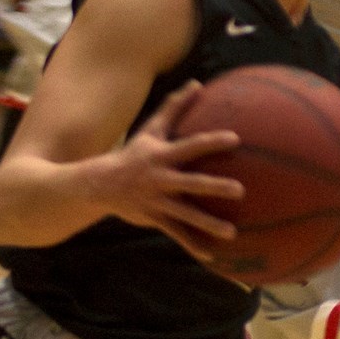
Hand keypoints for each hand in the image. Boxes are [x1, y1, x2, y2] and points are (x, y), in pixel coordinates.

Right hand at [98, 81, 242, 259]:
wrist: (99, 184)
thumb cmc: (132, 153)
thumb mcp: (150, 129)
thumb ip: (174, 107)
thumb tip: (197, 83)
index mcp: (162, 156)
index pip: (190, 146)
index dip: (211, 142)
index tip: (235, 139)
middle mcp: (161, 179)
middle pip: (192, 183)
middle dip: (215, 187)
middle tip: (240, 190)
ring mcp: (157, 202)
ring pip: (186, 215)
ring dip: (208, 224)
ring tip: (231, 233)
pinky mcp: (154, 219)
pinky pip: (176, 234)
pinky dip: (192, 245)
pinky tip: (212, 255)